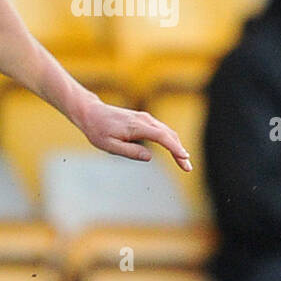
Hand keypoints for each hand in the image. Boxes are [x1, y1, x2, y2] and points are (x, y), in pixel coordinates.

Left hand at [76, 97, 191, 171]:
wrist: (92, 113)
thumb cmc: (98, 130)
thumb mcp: (109, 145)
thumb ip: (129, 151)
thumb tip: (149, 157)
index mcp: (136, 126)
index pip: (161, 137)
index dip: (175, 148)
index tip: (184, 158)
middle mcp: (144, 120)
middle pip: (169, 135)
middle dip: (180, 151)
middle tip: (188, 168)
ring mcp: (145, 118)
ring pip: (167, 132)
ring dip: (177, 146)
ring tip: (184, 162)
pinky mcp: (144, 119)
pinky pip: (162, 130)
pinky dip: (171, 141)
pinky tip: (175, 150)